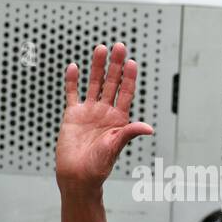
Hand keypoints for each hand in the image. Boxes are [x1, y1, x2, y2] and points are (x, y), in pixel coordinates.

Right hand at [55, 42, 153, 193]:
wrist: (78, 175)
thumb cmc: (99, 164)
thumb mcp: (116, 146)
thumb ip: (129, 133)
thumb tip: (149, 128)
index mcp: (119, 119)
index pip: (126, 93)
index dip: (130, 78)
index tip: (132, 62)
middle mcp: (106, 112)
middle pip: (112, 83)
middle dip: (116, 65)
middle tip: (119, 46)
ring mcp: (89, 112)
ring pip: (93, 84)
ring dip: (96, 67)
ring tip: (100, 48)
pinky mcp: (72, 115)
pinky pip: (73, 94)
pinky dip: (73, 81)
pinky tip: (75, 67)